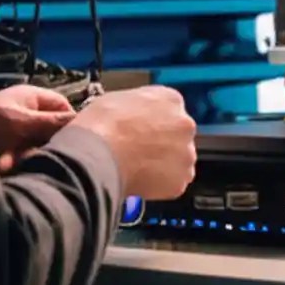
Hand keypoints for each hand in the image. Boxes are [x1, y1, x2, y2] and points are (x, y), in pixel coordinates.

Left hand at [0, 85, 75, 172]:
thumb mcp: (19, 120)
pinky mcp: (14, 158)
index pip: (62, 106)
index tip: (81, 138)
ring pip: (47, 147)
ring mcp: (20, 137)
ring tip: (49, 165)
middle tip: (67, 155)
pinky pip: (35, 161)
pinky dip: (37, 166)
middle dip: (60, 141)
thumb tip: (84, 120)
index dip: (72, 120)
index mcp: (30, 98)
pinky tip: (38, 172)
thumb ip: (51, 121)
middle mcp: (28, 116)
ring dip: (48, 156)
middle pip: (57, 128)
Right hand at [68, 86, 196, 200]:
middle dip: (163, 144)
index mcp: (170, 99)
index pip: (169, 109)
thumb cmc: (102, 126)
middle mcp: (184, 125)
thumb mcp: (117, 100)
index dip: (153, 122)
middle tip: (140, 151)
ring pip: (179, 161)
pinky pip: (173, 183)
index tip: (144, 130)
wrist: (99, 156)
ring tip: (137, 168)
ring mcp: (185, 154)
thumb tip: (131, 116)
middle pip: (178, 135)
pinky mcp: (180, 180)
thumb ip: (136, 106)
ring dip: (163, 165)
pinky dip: (159, 185)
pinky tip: (140, 181)